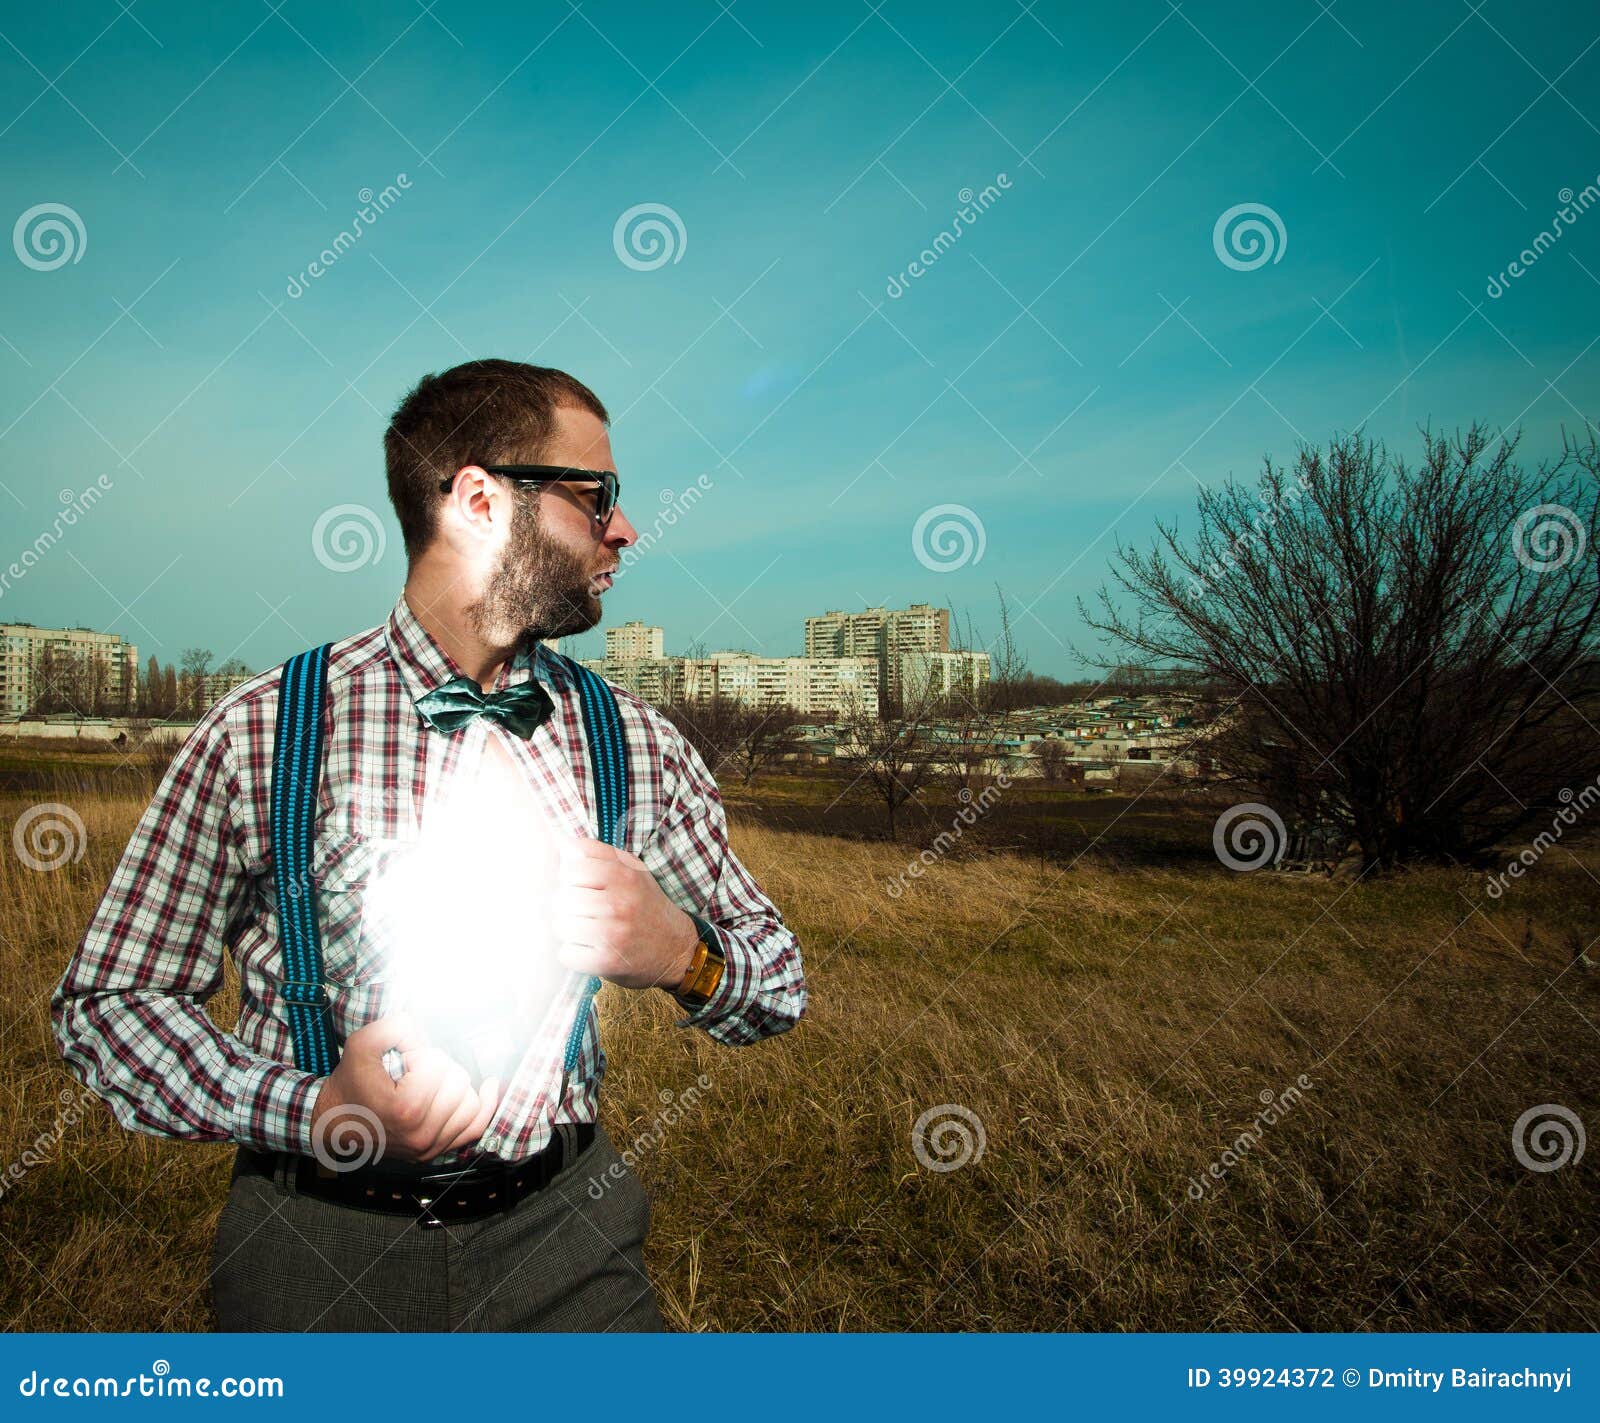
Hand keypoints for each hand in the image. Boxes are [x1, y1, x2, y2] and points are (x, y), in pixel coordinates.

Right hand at [309, 1011, 500, 1163]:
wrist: (333, 1124)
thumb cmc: (350, 1084)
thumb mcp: (362, 1045)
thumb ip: (394, 1025)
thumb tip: (424, 1023)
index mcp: (406, 1109)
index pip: (438, 1063)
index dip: (420, 1052)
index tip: (402, 1059)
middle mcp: (422, 1134)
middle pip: (459, 1080)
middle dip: (439, 1067)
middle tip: (413, 1071)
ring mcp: (430, 1146)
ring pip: (471, 1101)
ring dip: (455, 1084)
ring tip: (431, 1081)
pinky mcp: (436, 1151)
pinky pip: (476, 1126)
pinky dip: (484, 1105)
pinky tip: (488, 1087)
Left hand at [552, 834, 698, 990]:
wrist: (675, 947)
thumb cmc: (645, 905)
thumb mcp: (631, 869)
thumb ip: (597, 852)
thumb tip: (563, 845)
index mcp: (624, 876)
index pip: (572, 867)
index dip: (571, 877)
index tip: (583, 885)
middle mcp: (618, 904)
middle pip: (562, 898)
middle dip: (568, 906)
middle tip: (585, 912)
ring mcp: (612, 935)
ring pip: (561, 926)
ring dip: (569, 930)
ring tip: (587, 930)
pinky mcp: (606, 963)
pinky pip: (567, 954)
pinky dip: (574, 954)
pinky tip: (590, 949)